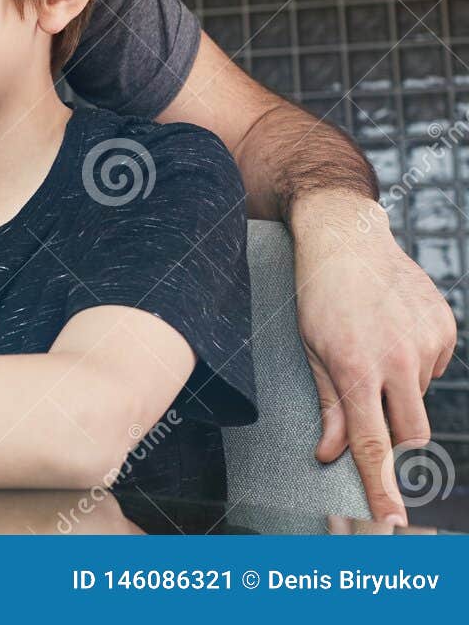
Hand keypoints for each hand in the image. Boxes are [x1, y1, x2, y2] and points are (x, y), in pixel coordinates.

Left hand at [295, 194, 458, 525]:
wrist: (346, 237)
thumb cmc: (317, 295)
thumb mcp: (310, 350)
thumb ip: (328, 407)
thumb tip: (332, 456)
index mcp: (357, 368)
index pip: (373, 443)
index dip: (382, 485)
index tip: (392, 519)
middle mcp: (398, 359)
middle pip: (410, 433)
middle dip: (394, 439)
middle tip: (369, 412)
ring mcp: (427, 342)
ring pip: (419, 398)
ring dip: (398, 390)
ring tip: (370, 348)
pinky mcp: (446, 328)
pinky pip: (433, 367)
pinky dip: (413, 363)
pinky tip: (390, 333)